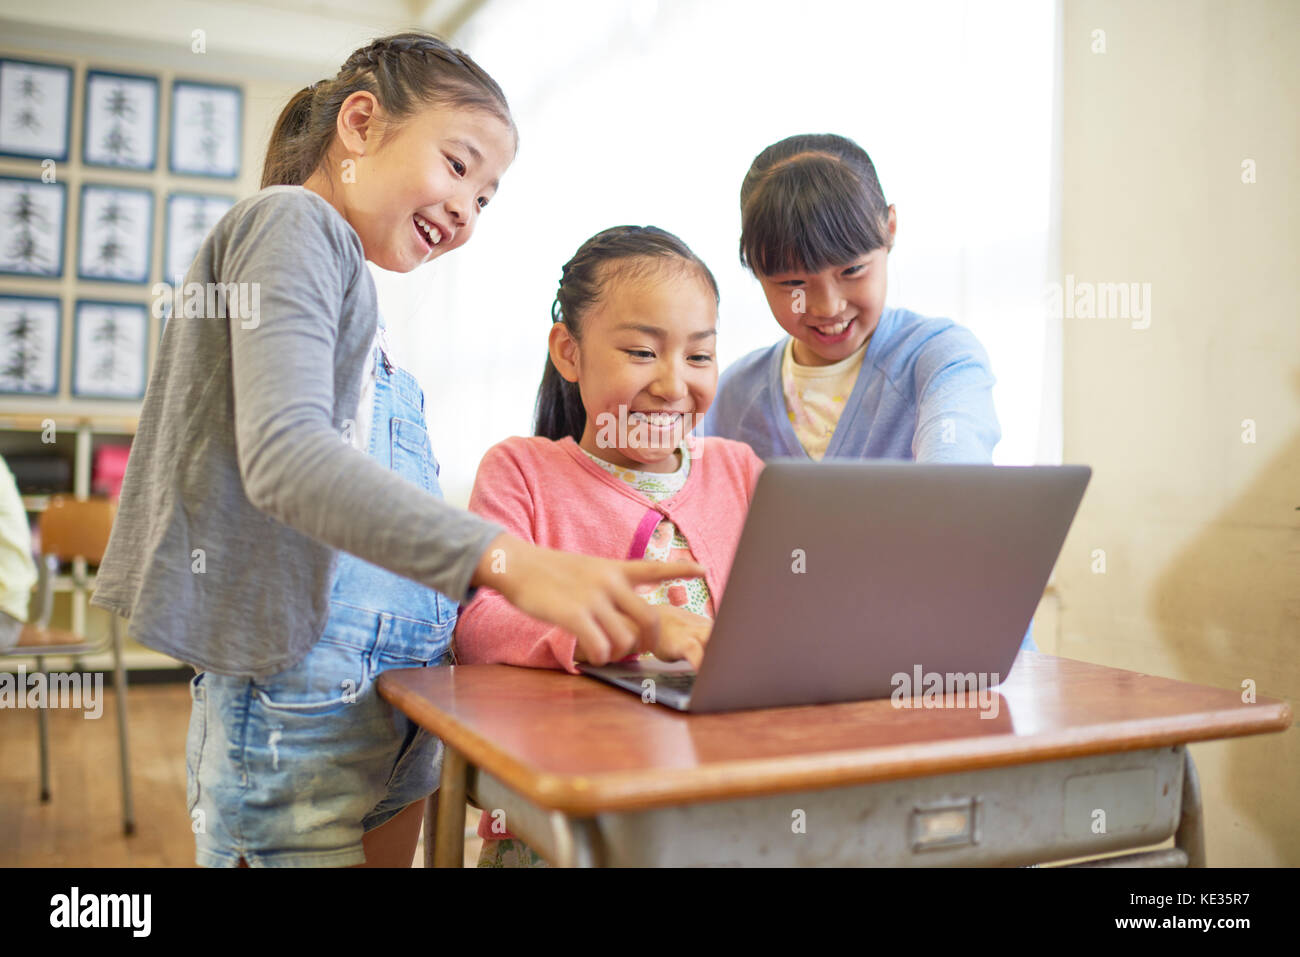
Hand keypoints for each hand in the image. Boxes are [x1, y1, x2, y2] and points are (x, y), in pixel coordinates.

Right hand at [473, 534, 705, 665]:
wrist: (517, 565)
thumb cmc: (550, 572)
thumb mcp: (587, 568)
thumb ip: (610, 585)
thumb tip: (625, 609)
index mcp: (614, 569)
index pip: (654, 567)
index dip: (681, 569)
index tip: (703, 569)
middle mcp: (610, 582)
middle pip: (649, 618)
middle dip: (649, 641)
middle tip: (641, 651)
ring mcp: (594, 598)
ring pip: (627, 638)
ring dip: (620, 653)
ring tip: (606, 653)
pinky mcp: (576, 614)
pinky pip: (602, 646)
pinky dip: (601, 658)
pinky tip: (592, 656)